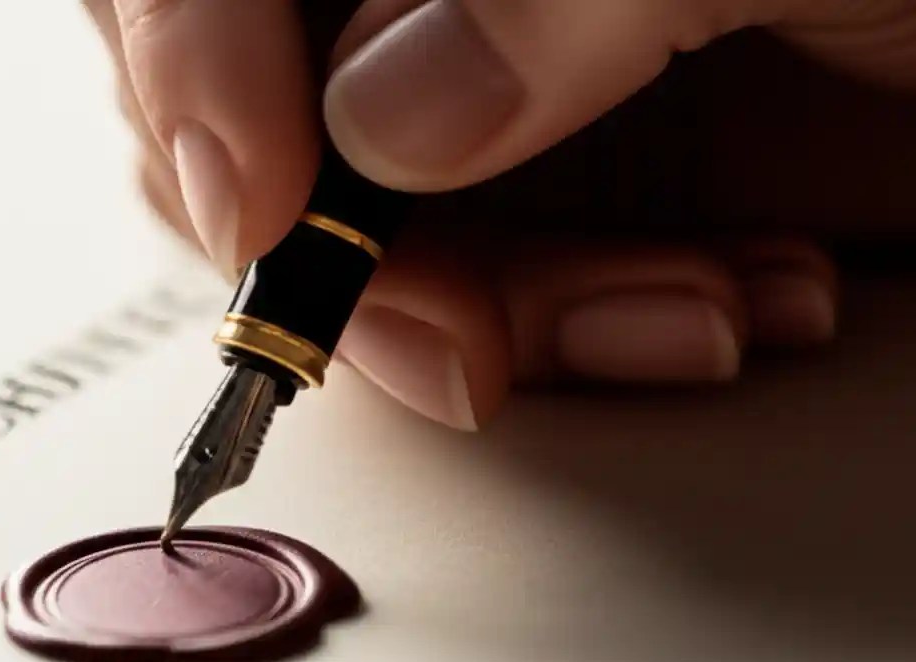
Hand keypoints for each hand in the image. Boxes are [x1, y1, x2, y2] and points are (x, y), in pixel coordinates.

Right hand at [86, 0, 915, 431]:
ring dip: (505, 319)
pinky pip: (478, 297)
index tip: (253, 203)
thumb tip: (376, 122)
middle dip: (358, 267)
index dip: (189, 70)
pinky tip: (725, 300)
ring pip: (362, 246)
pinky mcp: (545, 188)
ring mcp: (476, 87)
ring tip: (693, 311)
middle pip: (253, 126)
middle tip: (474, 338)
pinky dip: (583, 334)